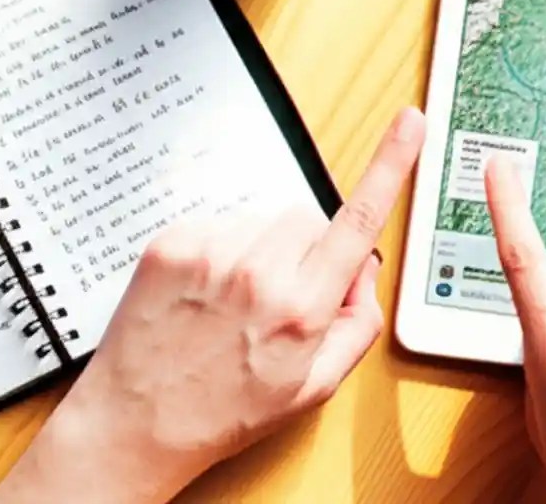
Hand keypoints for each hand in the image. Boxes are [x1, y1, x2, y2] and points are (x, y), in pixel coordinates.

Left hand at [0, 107, 425, 503]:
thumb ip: (356, 324)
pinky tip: (200, 296)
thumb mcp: (313, 388)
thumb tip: (364, 270)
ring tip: (229, 305)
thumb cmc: (222, 413)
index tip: (410, 123)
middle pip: (307, 219)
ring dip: (257, 250)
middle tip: (278, 298)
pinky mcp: (171, 242)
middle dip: (306, 249)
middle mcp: (257, 272)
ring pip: (260, 221)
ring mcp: (209, 252)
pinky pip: (216, 225)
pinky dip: (217, 253)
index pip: (359, 221)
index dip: (391, 165)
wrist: (135, 423)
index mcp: (301, 308)